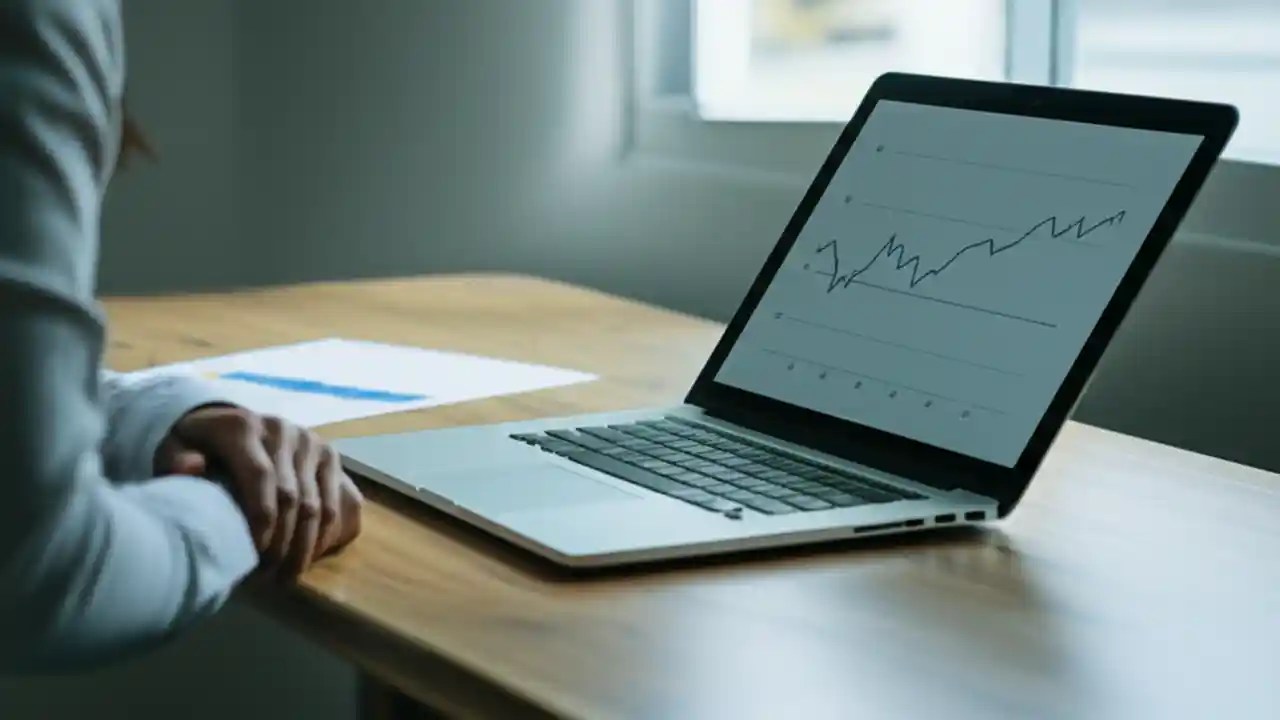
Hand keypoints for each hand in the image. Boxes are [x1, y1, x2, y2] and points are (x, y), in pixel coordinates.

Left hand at [155, 406, 363, 575]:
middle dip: (282, 544)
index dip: (261, 522)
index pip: (262, 477)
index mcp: (244, 426)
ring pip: (317, 505)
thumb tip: (191, 467)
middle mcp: (283, 429)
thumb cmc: (198, 447)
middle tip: (266, 576)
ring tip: (286, 575)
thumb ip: (176, 458)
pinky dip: (326, 536)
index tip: (251, 555)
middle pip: (293, 497)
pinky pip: (337, 503)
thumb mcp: (174, 448)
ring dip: (305, 547)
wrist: (228, 423)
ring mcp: (311, 442)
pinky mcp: (329, 455)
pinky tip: (308, 557)